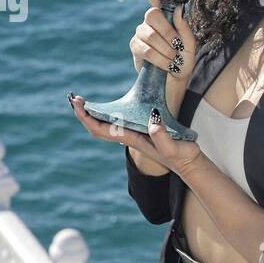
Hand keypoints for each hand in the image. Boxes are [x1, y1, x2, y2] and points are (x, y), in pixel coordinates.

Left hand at [68, 93, 211, 179]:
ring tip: (83, 101)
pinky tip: (105, 109)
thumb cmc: (181, 155)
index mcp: (131, 138)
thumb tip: (153, 123)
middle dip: (83, 114)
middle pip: (96, 128)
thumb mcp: (173, 147)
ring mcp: (133, 135)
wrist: (189, 164)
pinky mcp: (140, 132)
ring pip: (104, 126)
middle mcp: (128, 137)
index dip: (86, 117)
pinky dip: (104, 114)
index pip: (100, 129)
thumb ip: (163, 138)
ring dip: (91, 114)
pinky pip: (115, 123)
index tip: (77, 103)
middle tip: (74, 98)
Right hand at [132, 0, 199, 113]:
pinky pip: (145, 49)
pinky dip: (159, 58)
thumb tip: (178, 9)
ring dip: (166, 49)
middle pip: (151, 14)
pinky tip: (167, 65)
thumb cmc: (183, 62)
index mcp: (166, 15)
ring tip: (174, 60)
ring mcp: (141, 34)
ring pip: (149, 34)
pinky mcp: (135, 48)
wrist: (174, 84)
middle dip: (167, 31)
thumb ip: (185, 28)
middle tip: (177, 46)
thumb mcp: (190, 46)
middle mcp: (151, 22)